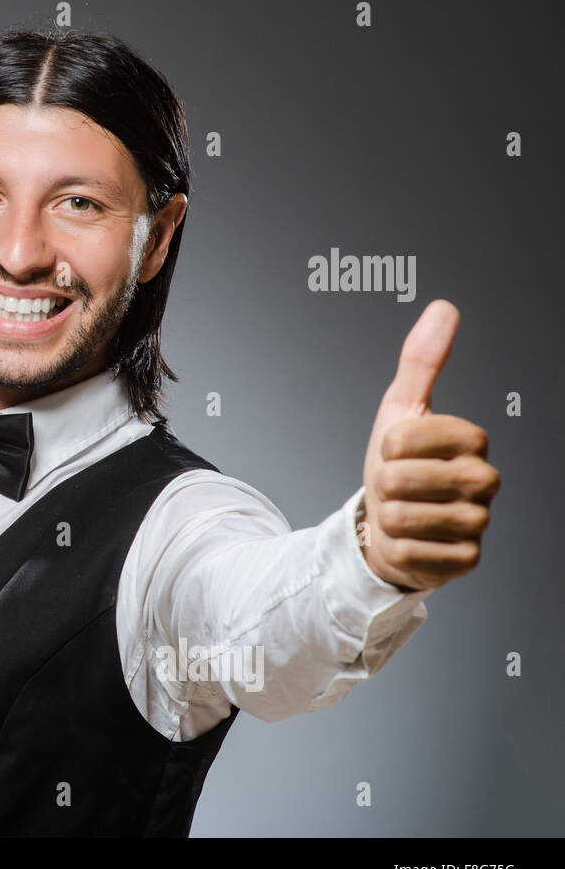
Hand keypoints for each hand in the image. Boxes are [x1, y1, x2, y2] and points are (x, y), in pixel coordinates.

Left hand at [359, 299, 499, 591]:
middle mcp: (484, 480)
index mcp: (472, 440)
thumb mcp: (401, 410)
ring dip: (388, 518)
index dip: (386, 447)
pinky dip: (397, 548)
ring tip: (403, 511)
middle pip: (398, 479)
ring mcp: (478, 523)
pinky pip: (410, 551)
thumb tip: (443, 308)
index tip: (397, 452)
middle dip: (384, 485)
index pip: (403, 438)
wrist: (392, 525)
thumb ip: (422, 360)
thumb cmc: (398, 466)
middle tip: (398, 487)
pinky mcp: (465, 560)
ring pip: (401, 517)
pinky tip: (412, 540)